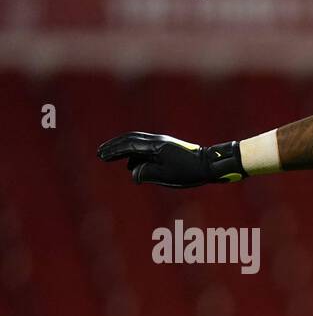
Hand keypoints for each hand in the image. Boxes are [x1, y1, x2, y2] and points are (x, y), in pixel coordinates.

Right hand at [97, 132, 244, 187]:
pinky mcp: (167, 147)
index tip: (101, 155)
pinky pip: (145, 147)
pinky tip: (132, 163)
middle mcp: (156, 140)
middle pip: (129, 139)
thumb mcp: (166, 176)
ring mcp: (162, 142)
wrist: (210, 164)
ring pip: (137, 142)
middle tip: (100, 153)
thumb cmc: (189, 171)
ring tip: (112, 157)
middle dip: (114, 146)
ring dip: (123, 148)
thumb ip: (146, 173)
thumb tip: (132, 172)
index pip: (128, 145)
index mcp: (155, 146)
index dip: (113, 150)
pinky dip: (135, 152)